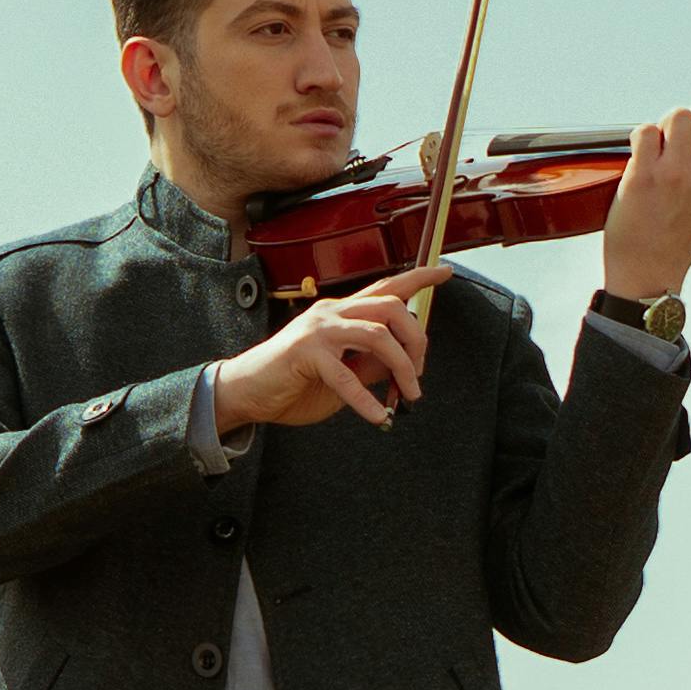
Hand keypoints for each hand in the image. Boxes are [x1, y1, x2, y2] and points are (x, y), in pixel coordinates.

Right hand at [214, 272, 441, 432]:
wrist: (246, 392)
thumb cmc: (293, 383)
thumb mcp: (343, 373)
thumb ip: (370, 364)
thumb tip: (403, 366)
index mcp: (342, 312)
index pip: (386, 287)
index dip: (418, 278)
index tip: (445, 272)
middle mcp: (332, 312)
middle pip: (392, 308)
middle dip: (417, 340)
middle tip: (418, 376)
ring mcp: (318, 330)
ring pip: (377, 335)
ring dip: (402, 367)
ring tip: (408, 395)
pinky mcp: (305, 353)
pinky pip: (346, 376)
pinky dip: (366, 400)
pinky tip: (378, 417)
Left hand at [592, 86, 690, 298]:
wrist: (649, 271)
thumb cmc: (680, 236)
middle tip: (679, 137)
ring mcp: (676, 174)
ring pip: (677, 115)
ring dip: (666, 125)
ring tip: (659, 149)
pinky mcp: (644, 175)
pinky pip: (647, 130)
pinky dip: (642, 136)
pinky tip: (641, 155)